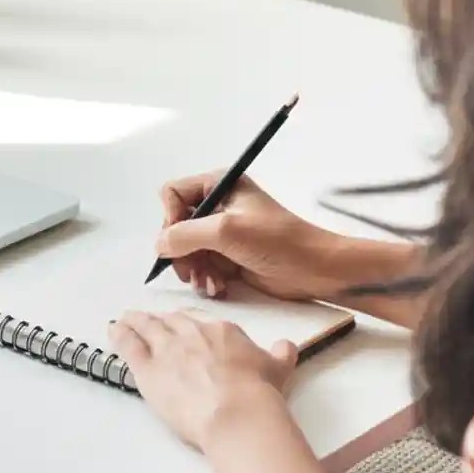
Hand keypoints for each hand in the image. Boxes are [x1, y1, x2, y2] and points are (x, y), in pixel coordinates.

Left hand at [109, 310, 297, 450]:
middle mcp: (190, 334)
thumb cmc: (256, 392)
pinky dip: (119, 336)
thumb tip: (286, 347)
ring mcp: (167, 349)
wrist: (236, 410)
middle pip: (169, 321)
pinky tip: (114, 331)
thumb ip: (280, 354)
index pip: (197, 320)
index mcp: (220, 331)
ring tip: (126, 319)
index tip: (181, 323)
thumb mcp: (277, 368)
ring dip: (135, 321)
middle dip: (159, 320)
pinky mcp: (148, 369)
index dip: (186, 322)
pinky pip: (129, 345)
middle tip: (150, 320)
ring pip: (146, 327)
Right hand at [158, 172, 342, 300]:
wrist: (314, 269)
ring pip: (186, 249)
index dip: (171, 218)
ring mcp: (223, 232)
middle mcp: (218, 205)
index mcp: (219, 185)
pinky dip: (205, 278)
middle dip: (181, 251)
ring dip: (193, 269)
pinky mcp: (229, 255)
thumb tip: (159, 244)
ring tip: (207, 283)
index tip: (179, 239)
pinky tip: (217, 287)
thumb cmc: (279, 241)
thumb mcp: (226, 231)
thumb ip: (185, 234)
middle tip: (189, 271)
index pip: (173, 194)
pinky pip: (201, 265)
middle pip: (176, 226)